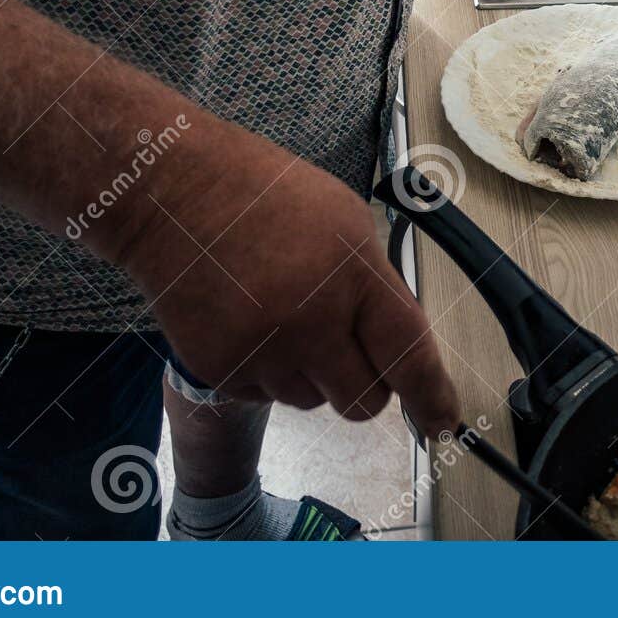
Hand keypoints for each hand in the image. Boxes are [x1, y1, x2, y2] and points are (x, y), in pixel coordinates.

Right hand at [115, 124, 460, 436]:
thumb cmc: (265, 196)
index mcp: (352, 275)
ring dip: (312, 373)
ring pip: (313, 400)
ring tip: (285, 312)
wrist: (176, 195)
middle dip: (366, 384)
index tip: (442, 422)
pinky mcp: (220, 371)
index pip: (408, 355)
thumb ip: (377, 286)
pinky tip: (251, 320)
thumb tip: (399, 345)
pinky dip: (267, 370)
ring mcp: (261, 351)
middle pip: (362, 401)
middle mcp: (309, 322)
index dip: (432, 397)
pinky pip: (266, 396)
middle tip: (348, 346)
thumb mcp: (347, 222)